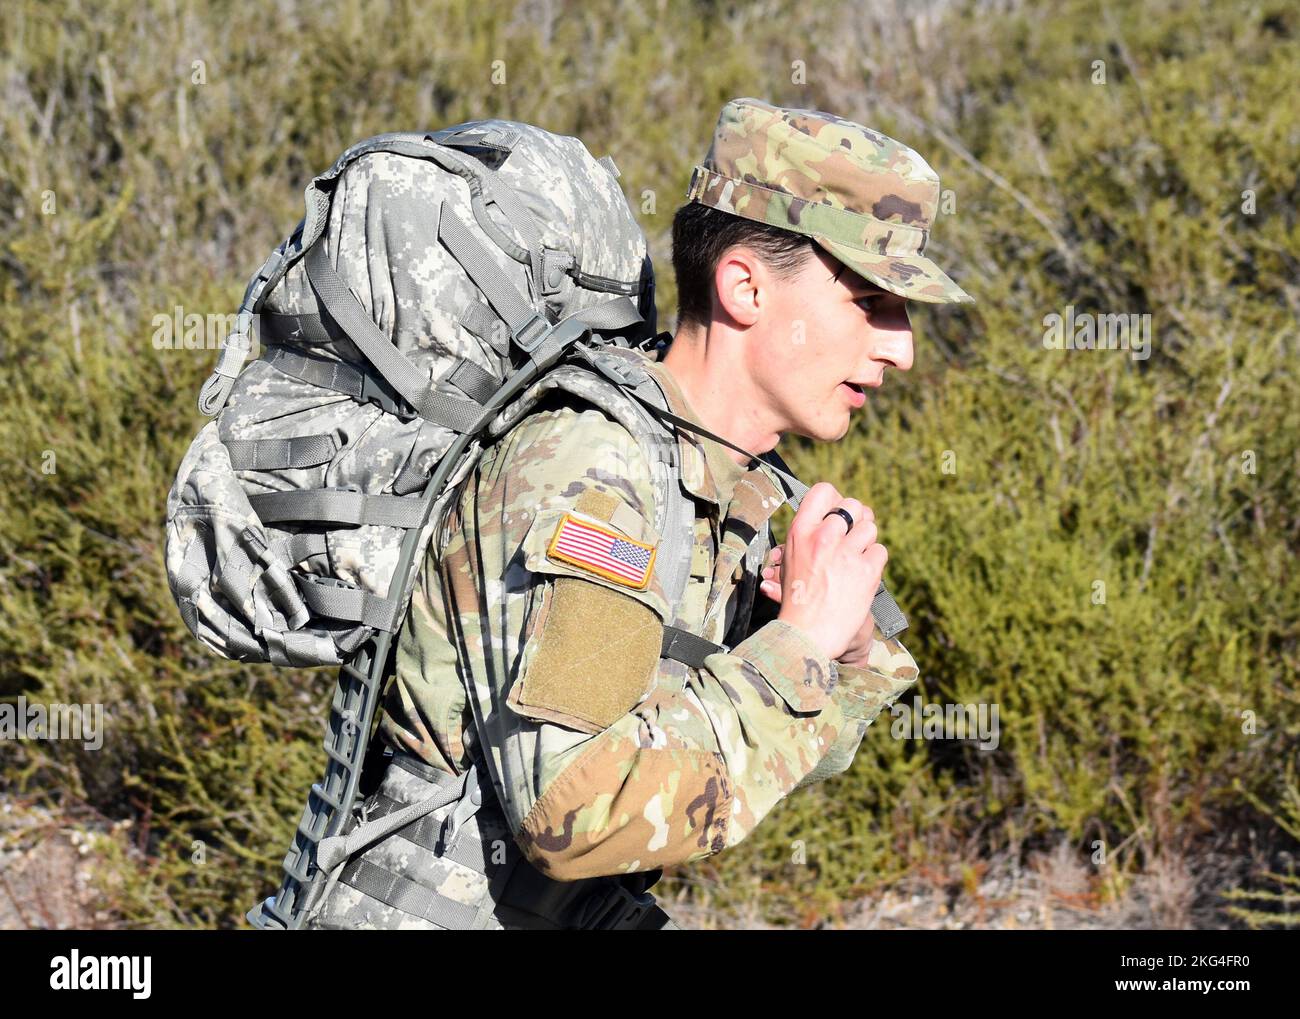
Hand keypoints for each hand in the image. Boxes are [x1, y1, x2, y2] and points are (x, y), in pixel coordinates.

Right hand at [763, 482, 887, 662]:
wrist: (808, 635)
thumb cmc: (797, 600)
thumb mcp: (791, 561)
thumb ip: (809, 536)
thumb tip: (831, 517)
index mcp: (800, 531)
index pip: (824, 491)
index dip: (836, 498)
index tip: (838, 511)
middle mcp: (824, 536)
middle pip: (853, 505)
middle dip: (856, 519)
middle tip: (852, 536)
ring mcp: (846, 553)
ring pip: (870, 527)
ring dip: (865, 541)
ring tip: (855, 559)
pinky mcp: (867, 571)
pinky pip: (880, 551)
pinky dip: (874, 562)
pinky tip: (862, 574)